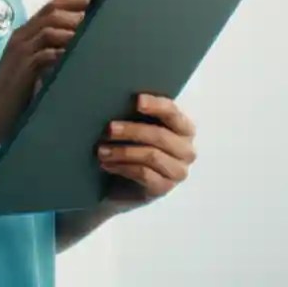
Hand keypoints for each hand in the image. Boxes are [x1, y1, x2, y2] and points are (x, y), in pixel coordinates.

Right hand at [0, 0, 90, 147]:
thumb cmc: (14, 98)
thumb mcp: (33, 70)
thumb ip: (51, 56)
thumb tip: (82, 50)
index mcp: (24, 35)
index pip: (52, 6)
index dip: (76, 1)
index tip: (99, 2)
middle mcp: (21, 37)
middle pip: (53, 11)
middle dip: (80, 11)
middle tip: (104, 18)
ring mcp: (21, 51)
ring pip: (50, 28)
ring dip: (75, 30)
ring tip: (97, 37)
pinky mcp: (23, 68)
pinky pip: (46, 53)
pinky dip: (64, 52)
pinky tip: (80, 58)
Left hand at [96, 94, 196, 212]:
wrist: (125, 186)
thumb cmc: (134, 148)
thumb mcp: (138, 129)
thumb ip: (138, 115)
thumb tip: (117, 99)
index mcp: (184, 129)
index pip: (173, 112)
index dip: (156, 105)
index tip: (137, 101)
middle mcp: (186, 150)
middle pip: (160, 135)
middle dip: (132, 130)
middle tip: (109, 129)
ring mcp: (177, 171)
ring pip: (151, 155)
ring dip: (123, 151)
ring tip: (101, 151)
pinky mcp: (163, 188)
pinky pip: (144, 174)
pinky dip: (122, 167)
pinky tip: (107, 164)